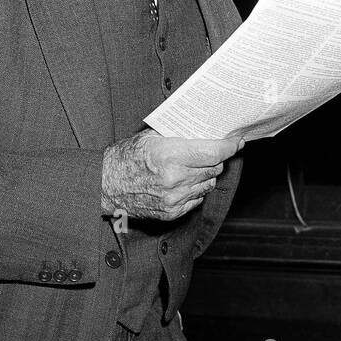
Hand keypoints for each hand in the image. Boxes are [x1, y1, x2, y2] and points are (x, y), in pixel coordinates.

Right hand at [100, 130, 242, 221]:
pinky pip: (197, 199)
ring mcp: (174, 199)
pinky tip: (184, 182)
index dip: (230, 146)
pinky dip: (195, 190)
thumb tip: (206, 127)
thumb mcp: (151, 137)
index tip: (236, 142)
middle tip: (212, 152)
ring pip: (208, 185)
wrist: (104, 185)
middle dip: (216, 159)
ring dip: (206, 175)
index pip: (214, 152)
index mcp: (171, 156)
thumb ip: (179, 133)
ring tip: (194, 167)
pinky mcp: (171, 212)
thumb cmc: (126, 157)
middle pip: (214, 168)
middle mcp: (175, 179)